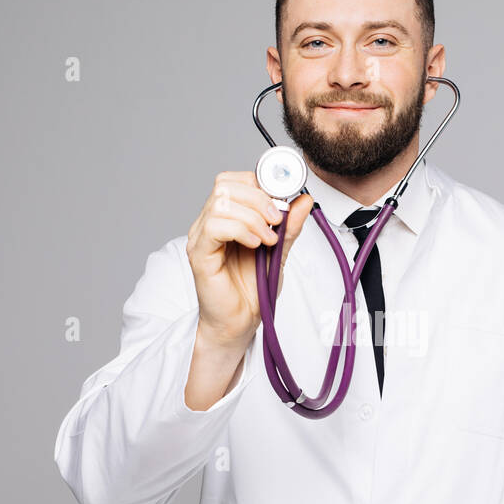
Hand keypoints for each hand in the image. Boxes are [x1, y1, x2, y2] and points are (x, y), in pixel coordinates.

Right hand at [186, 171, 312, 348]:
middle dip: (258, 197)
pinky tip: (256, 245)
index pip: (234, 180)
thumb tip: (304, 200)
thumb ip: (290, 226)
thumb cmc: (253, 289)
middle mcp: (210, 222)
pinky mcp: (199, 254)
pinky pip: (214, 226)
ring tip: (268, 239)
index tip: (283, 201)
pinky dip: (241, 230)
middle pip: (225, 185)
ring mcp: (201, 237)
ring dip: (253, 217)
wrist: (241, 322)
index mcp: (227, 216)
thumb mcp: (280, 251)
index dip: (260, 183)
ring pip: (220, 202)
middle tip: (277, 220)